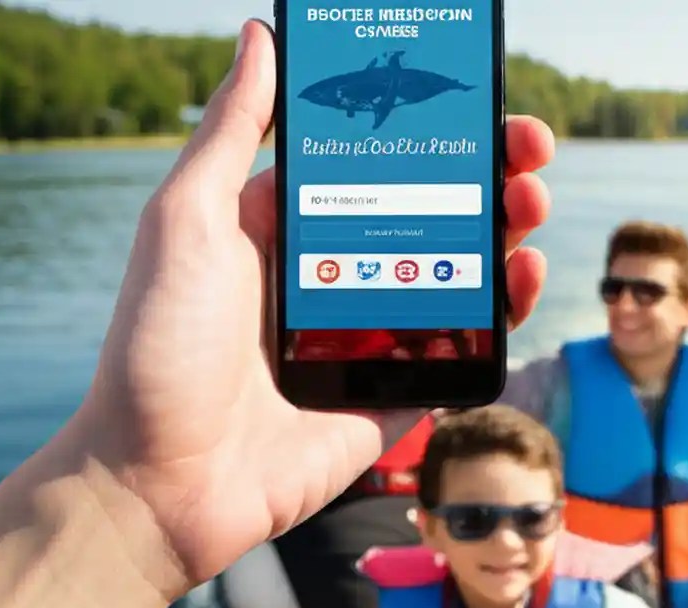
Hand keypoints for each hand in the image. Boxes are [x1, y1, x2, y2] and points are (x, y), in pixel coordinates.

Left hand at [72, 19, 554, 600]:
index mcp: (288, 229)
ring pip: (457, 277)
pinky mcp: (389, 397)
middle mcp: (334, 277)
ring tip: (531, 213)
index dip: (428, 134)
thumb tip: (261, 37)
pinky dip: (498, 318)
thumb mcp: (187, 221)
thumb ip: (232, 132)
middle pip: (432, 215)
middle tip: (528, 157)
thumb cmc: (156, 347)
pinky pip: (459, 353)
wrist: (157, 483)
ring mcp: (367, 340)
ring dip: (503, 239)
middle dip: (487, 180)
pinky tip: (518, 284)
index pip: (377, 165)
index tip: (473, 104)